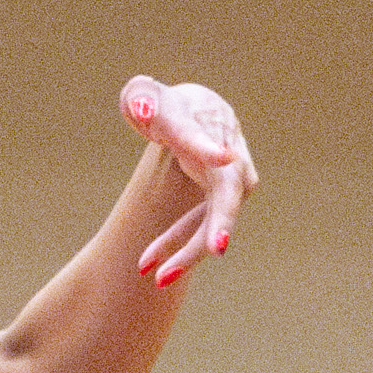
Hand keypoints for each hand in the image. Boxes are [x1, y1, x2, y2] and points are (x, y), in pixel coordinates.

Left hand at [122, 73, 258, 287]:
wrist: (189, 115)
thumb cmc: (161, 104)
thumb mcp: (143, 96)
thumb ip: (142, 98)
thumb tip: (143, 108)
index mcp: (209, 125)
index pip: (209, 137)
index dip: (214, 150)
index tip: (224, 158)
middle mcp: (229, 156)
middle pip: (228, 193)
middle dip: (222, 222)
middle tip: (218, 249)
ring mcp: (231, 182)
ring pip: (214, 220)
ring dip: (189, 249)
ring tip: (158, 277)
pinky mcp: (221, 201)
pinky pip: (202, 228)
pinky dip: (178, 246)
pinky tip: (148, 263)